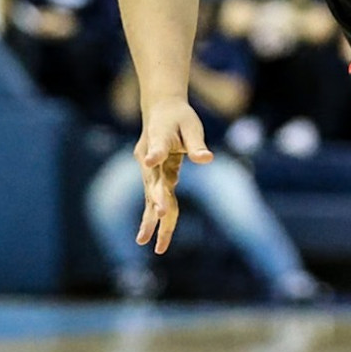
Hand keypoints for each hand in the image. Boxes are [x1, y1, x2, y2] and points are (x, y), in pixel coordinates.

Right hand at [135, 99, 213, 252]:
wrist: (160, 110)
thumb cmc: (179, 117)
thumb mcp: (191, 126)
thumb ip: (196, 143)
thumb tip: (207, 159)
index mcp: (158, 137)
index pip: (156, 148)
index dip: (154, 154)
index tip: (150, 160)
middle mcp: (148, 157)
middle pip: (153, 180)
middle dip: (156, 199)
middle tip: (160, 214)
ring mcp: (148, 169)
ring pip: (151, 195)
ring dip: (149, 217)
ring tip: (144, 241)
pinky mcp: (152, 176)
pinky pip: (155, 197)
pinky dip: (154, 213)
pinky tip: (151, 236)